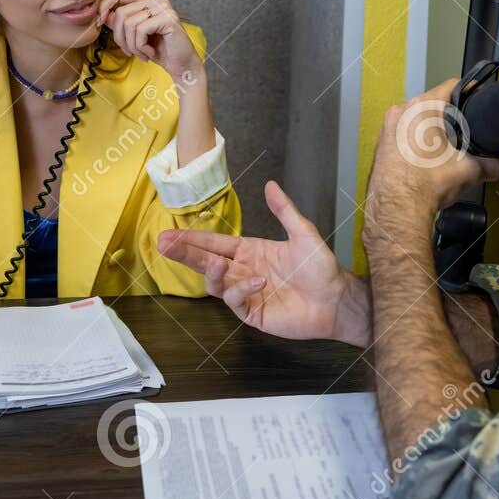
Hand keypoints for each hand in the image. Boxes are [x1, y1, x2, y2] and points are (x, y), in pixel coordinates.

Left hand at [98, 0, 202, 82]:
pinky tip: (150, 53)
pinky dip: (141, 46)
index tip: (99, 22)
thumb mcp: (135, 38)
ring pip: (129, 23)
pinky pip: (140, 30)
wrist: (182, 66)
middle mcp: (156, 1)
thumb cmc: (161, 52)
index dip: (105, 5)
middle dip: (120, 38)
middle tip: (130, 52)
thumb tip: (103, 15)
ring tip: (142, 54)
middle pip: (121, 13)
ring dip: (132, 45)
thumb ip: (121, 24)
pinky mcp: (168, 19)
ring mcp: (163, 8)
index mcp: (147, 1)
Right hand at [157, 180, 370, 345]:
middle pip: (206, 262)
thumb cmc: (321, 269)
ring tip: (214, 264)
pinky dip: (243, 290)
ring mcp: (246, 294)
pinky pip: (236, 301)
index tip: (170, 233)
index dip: (193, 239)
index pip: (215, 244)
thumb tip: (270, 185)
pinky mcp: (253, 313)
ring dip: (211, 273)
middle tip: (163, 244)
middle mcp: (244, 271)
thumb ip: (284, 211)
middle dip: (185, 253)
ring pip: (215, 283)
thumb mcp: (303, 234)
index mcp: (251, 251)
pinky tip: (258, 280)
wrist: (336, 301)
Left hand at [365, 79, 498, 248]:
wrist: (396, 209)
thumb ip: (488, 164)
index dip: (469, 90)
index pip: (451, 86)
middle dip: (449, 115)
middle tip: (465, 129)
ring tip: (446, 148)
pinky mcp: (380, 146)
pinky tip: (427, 160)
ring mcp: (387, 128)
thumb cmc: (427, 182)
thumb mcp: (467, 170)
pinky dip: (416, 143)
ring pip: (416, 121)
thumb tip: (498, 166)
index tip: (477, 98)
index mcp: (422, 107)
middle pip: (432, 104)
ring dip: (431, 130)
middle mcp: (400, 112)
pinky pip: (403, 135)